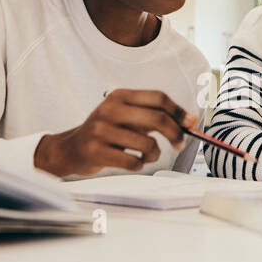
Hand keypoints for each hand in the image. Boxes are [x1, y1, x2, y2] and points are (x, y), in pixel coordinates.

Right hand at [34, 89, 197, 176]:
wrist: (71, 149)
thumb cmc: (106, 132)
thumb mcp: (126, 116)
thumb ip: (155, 116)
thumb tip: (191, 120)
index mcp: (120, 96)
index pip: (158, 98)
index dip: (179, 111)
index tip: (191, 123)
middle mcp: (110, 109)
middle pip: (157, 119)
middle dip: (176, 134)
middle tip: (180, 144)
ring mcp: (101, 130)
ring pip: (148, 144)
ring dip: (154, 154)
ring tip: (146, 155)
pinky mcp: (96, 151)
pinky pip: (134, 162)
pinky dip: (139, 165)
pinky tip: (132, 162)